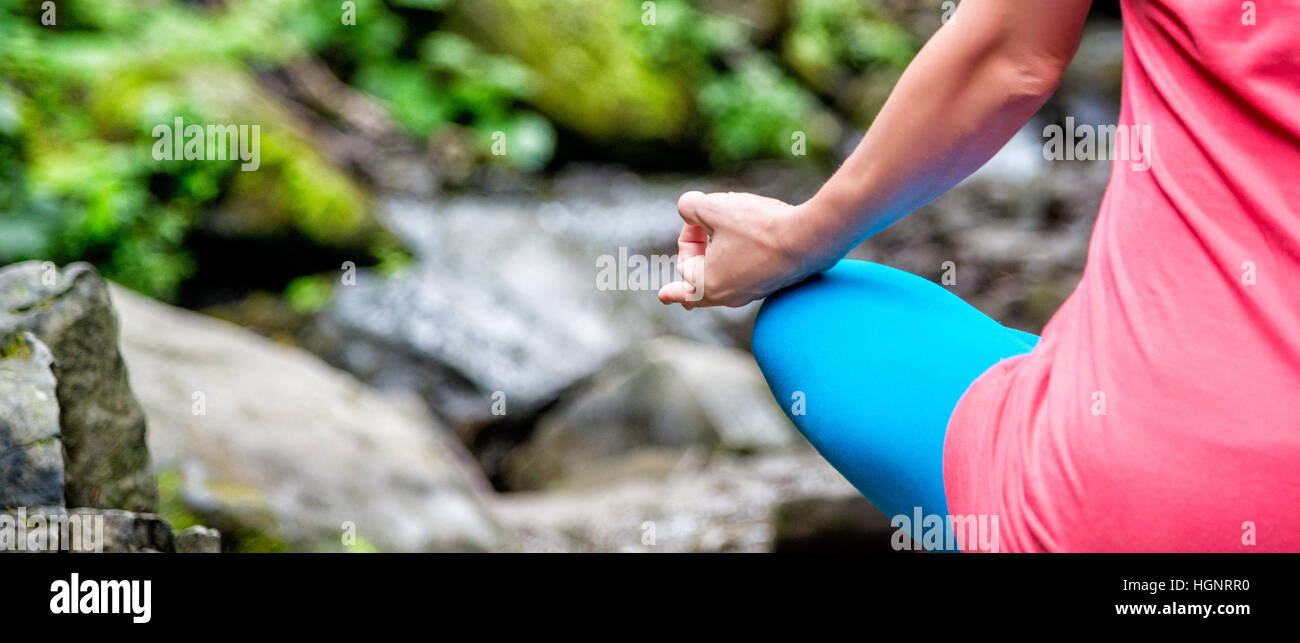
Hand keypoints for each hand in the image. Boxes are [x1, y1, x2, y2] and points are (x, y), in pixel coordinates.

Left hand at [657, 191, 830, 308]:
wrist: (809, 238)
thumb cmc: (758, 227)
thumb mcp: (714, 208)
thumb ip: (689, 206)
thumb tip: (688, 210)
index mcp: (709, 286)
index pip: (685, 266)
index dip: (688, 238)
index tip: (697, 220)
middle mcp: (730, 297)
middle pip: (700, 289)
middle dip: (693, 267)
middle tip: (678, 275)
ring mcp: (754, 293)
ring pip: (723, 288)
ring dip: (712, 275)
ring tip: (692, 298)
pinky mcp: (773, 284)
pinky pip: (746, 282)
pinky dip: (736, 272)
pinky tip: (737, 275)